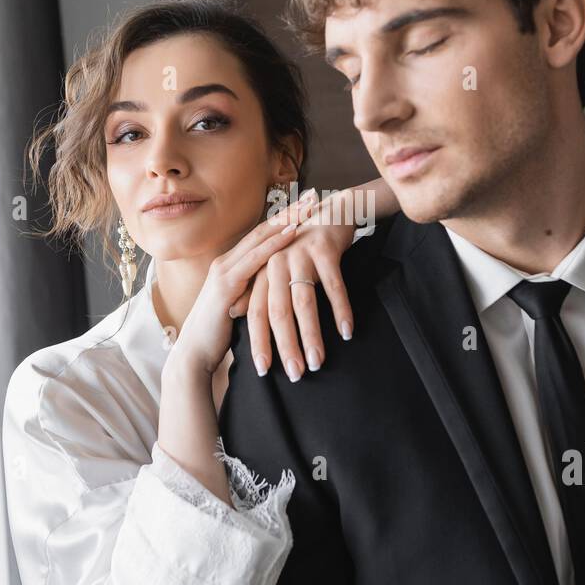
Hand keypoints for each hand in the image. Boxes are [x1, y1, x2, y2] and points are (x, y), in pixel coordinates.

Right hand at [164, 191, 314, 378]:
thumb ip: (257, 293)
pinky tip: (292, 232)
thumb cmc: (220, 335)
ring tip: (308, 206)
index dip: (284, 218)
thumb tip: (279, 291)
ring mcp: (224, 269)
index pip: (262, 236)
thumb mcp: (243, 307)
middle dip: (289, 210)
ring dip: (286, 219)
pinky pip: (255, 259)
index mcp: (231, 265)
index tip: (306, 205)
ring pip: (261, 238)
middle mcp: (227, 261)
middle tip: (313, 194)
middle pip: (263, 229)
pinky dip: (275, 243)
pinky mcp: (225, 284)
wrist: (195, 353)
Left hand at [231, 188, 356, 379]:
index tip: (263, 371)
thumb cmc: (302, 245)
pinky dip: (341, 310)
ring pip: (304, 302)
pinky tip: (347, 332)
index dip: (259, 342)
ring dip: (311, 335)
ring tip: (318, 362)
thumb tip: (237, 313)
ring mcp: (300, 255)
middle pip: (277, 311)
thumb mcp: (277, 266)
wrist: (330, 210)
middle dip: (285, 346)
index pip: (256, 313)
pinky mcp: (324, 249)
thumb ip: (258, 288)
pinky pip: (334, 286)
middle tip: (294, 375)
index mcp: (263, 270)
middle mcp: (276, 262)